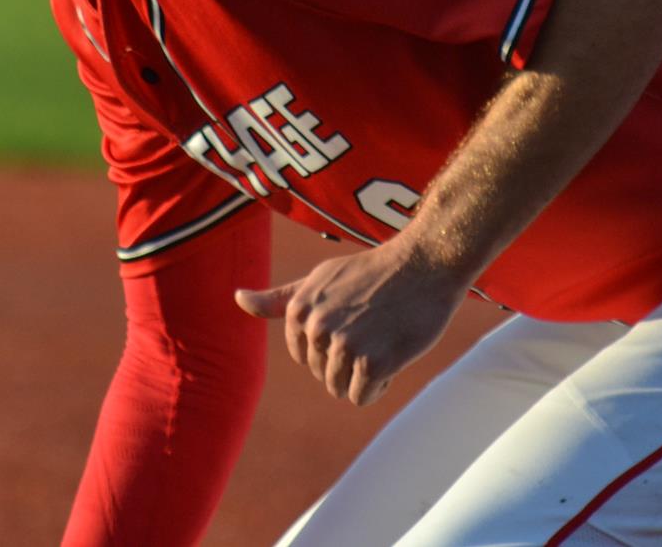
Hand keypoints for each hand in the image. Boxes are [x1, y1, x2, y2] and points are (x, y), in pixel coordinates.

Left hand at [233, 243, 468, 405]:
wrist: (423, 265)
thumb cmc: (373, 273)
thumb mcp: (319, 278)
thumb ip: (280, 298)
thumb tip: (238, 298)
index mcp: (299, 309)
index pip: (303, 357)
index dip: (331, 347)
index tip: (353, 321)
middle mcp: (316, 327)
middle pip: (323, 375)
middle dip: (349, 362)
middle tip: (374, 328)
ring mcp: (345, 345)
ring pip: (341, 389)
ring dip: (364, 375)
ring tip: (383, 340)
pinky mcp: (373, 362)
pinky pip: (363, 397)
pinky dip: (379, 385)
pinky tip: (393, 356)